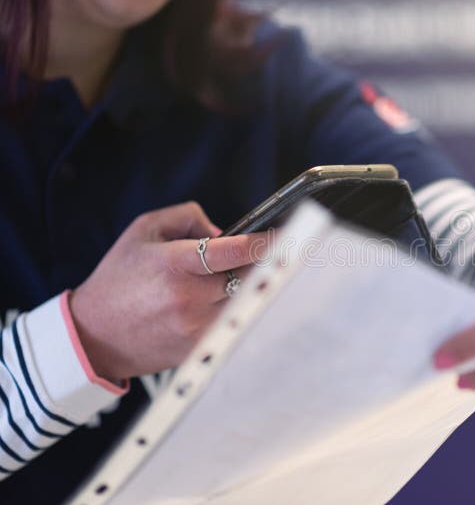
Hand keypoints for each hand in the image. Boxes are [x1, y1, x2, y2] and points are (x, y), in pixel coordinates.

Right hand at [71, 202, 269, 381]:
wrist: (94, 334)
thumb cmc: (119, 277)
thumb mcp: (143, 231)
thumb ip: (187, 217)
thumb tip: (226, 231)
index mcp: (176, 264)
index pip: (237, 251)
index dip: (268, 243)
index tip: (289, 236)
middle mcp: (189, 297)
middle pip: (250, 278)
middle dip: (265, 265)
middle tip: (279, 256)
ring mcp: (196, 327)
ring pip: (246, 303)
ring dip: (254, 290)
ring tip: (253, 279)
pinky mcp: (198, 349)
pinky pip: (233, 325)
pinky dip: (239, 312)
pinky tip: (235, 303)